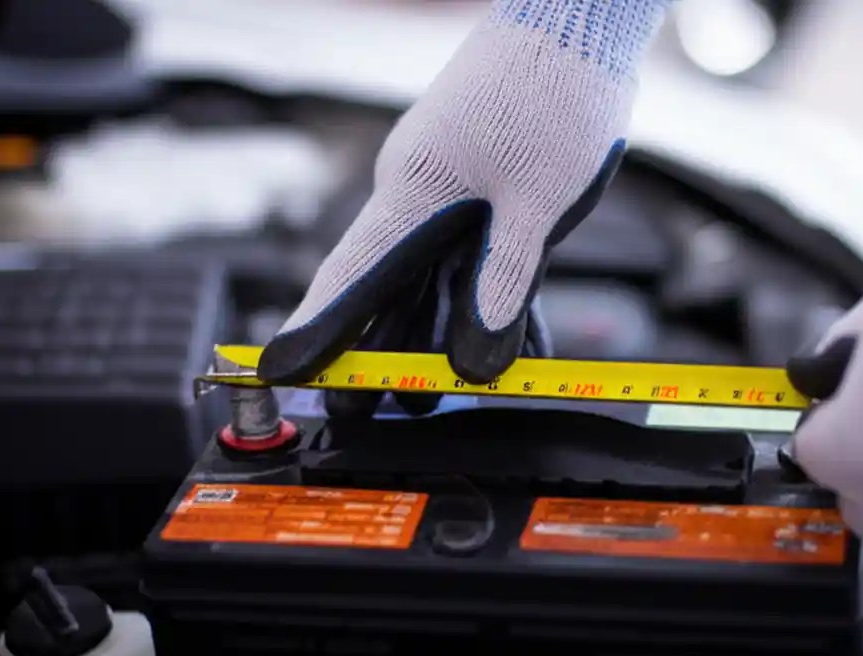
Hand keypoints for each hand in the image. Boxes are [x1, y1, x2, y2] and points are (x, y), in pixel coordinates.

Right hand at [257, 0, 669, 419]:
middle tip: (356, 409)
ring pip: (435, 278)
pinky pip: (480, 255)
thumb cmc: (555, 92)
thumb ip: (504, 282)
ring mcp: (454, 186)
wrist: (580, 18)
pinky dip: (491, 298)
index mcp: (416, 192)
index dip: (316, 329)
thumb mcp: (536, 203)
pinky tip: (509, 344)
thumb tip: (476, 363)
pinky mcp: (488, 181)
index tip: (282, 370)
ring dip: (433, 337)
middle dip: (375, 353)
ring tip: (425, 396)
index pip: (352, 276)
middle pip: (389, 288)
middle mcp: (422, 192)